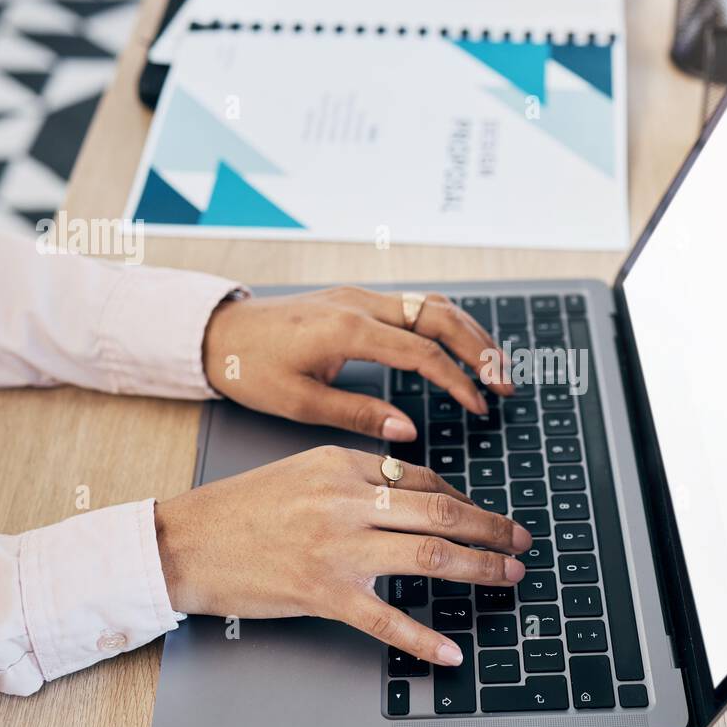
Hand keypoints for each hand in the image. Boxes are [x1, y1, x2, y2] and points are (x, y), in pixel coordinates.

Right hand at [154, 445, 531, 664]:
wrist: (184, 542)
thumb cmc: (239, 508)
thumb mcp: (302, 471)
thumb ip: (357, 476)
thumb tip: (413, 488)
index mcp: (343, 464)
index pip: (423, 478)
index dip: (464, 498)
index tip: (484, 514)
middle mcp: (347, 500)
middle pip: (440, 510)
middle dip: (491, 527)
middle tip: (521, 540)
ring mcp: (338, 548)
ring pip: (428, 554)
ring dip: (479, 567)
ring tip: (508, 576)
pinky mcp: (323, 593)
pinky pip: (385, 620)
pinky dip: (423, 640)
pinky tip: (449, 652)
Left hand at [201, 286, 511, 440]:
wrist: (219, 334)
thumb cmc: (253, 370)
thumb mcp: (299, 404)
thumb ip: (358, 414)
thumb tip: (407, 430)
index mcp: (347, 330)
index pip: (422, 353)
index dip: (459, 381)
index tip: (481, 407)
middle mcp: (360, 304)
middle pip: (440, 317)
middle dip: (480, 349)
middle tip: (507, 383)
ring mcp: (361, 296)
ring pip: (432, 304)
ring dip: (470, 332)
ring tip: (496, 366)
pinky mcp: (359, 299)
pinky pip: (415, 304)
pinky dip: (447, 324)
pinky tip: (462, 346)